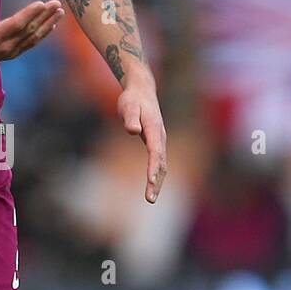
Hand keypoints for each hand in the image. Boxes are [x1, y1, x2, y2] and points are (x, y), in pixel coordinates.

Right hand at [0, 0, 63, 64]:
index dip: (29, 14)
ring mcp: (10, 52)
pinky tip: (52, 24)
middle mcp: (4, 47)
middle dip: (44, 16)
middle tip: (56, 3)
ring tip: (59, 12)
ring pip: (33, 38)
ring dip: (47, 24)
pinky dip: (43, 34)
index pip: (15, 25)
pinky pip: (31, 43)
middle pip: (28, 30)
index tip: (41, 3)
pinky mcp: (14, 53)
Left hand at [116, 72, 166, 203]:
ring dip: (157, 182)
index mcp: (154, 129)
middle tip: (149, 199)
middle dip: (156, 182)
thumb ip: (130, 117)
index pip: (155, 151)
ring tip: (150, 198)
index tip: (150, 181)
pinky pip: (159, 162)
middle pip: (161, 163)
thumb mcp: (128, 105)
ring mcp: (160, 140)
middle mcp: (160, 136)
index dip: (153, 167)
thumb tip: (133, 130)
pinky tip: (152, 187)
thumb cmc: (132, 99)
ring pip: (162, 165)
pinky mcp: (156, 143)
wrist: (142, 91)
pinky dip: (157, 175)